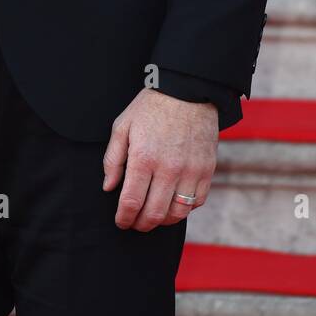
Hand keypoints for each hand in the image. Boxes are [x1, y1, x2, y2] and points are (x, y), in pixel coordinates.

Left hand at [102, 88, 217, 231]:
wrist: (187, 91)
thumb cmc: (151, 107)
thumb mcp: (123, 126)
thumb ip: (113, 159)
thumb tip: (108, 187)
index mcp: (144, 157)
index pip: (132, 202)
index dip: (124, 218)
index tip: (121, 221)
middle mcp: (168, 168)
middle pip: (154, 213)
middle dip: (141, 224)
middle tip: (134, 223)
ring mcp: (190, 171)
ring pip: (177, 213)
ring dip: (163, 221)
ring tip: (153, 217)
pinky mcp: (207, 170)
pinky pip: (197, 202)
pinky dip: (185, 209)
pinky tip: (174, 204)